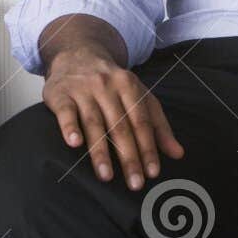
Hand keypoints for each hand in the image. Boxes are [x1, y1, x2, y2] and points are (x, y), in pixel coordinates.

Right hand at [43, 47, 183, 189]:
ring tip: (106, 177)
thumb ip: (158, 124)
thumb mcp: (138, 95)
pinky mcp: (60, 94)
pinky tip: (74, 143)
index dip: (148, 147)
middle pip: (120, 126)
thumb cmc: (111, 83)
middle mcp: (107, 86)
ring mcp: (83, 89)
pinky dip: (69, 127)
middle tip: (135, 184)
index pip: (141, 121)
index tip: (152, 173)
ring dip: (101, 151)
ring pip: (94, 123)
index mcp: (129, 85)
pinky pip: (66, 112)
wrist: (76, 52)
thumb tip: (178, 154)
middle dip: (129, 157)